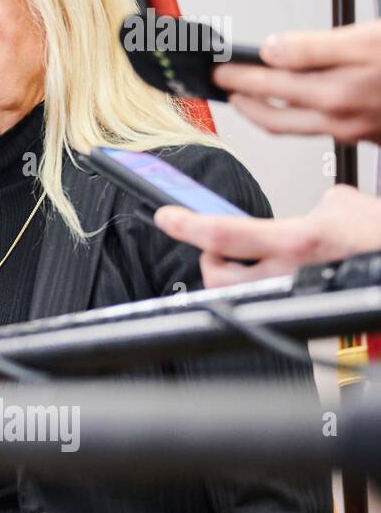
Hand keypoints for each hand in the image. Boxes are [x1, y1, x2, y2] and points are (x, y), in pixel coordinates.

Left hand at [154, 185, 380, 286]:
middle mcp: (290, 274)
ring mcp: (296, 295)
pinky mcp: (306, 308)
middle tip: (211, 246)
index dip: (187, 225)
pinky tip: (278, 273)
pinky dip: (266, 285)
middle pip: (217, 276)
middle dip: (207, 260)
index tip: (167, 217)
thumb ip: (315, 204)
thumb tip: (310, 207)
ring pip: (240, 293)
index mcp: (296, 241)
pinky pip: (272, 298)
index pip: (222, 233)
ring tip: (241, 260)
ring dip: (233, 275)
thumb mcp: (345, 206)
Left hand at [213, 20, 380, 143]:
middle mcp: (341, 121)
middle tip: (227, 88)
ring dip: (269, 114)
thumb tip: (273, 50)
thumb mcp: (367, 40)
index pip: (270, 86)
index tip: (220, 71)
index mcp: (335, 94)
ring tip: (252, 99)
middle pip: (275, 118)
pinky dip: (299, 118)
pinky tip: (300, 106)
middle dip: (245, 104)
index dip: (240, 77)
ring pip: (297, 128)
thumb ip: (315, 47)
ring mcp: (354, 132)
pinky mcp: (370, 136)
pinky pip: (321, 130)